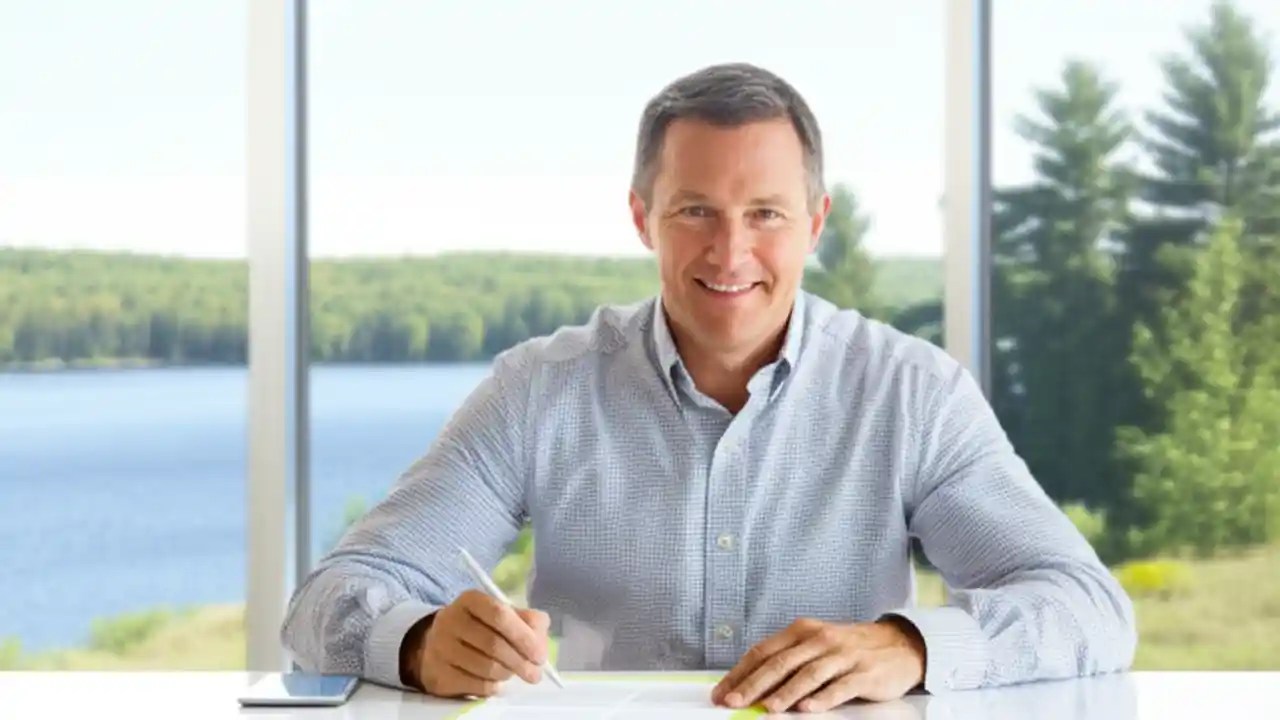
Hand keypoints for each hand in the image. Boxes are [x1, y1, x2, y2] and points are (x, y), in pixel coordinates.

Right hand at [405, 589, 549, 698]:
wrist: (438, 647)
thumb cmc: (480, 628)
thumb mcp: (503, 615)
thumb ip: (528, 622)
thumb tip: (540, 642)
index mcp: (471, 600)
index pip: (499, 614)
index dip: (523, 636)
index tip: (539, 655)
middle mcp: (451, 619)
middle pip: (493, 644)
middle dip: (520, 662)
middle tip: (535, 674)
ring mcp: (441, 647)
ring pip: (486, 667)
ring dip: (507, 674)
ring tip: (512, 673)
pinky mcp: (438, 673)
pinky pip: (475, 685)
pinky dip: (493, 686)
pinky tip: (497, 682)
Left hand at [711, 617, 925, 713]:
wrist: (900, 644)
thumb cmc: (850, 649)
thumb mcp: (816, 646)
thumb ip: (788, 661)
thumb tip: (751, 685)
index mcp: (802, 631)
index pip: (764, 651)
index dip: (740, 672)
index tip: (721, 692)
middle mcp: (820, 640)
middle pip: (781, 663)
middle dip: (754, 684)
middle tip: (735, 702)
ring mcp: (843, 656)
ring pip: (808, 674)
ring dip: (786, 692)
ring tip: (768, 708)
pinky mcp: (865, 673)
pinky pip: (841, 687)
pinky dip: (823, 698)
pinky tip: (808, 709)